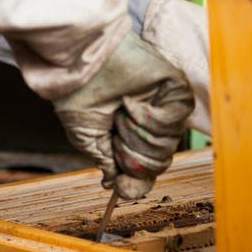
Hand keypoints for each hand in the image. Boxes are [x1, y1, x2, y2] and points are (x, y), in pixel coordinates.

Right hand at [53, 30, 194, 198]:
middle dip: (132, 155)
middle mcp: (151, 121)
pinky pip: (174, 121)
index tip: (121, 187)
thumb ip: (107, 162)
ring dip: (136, 133)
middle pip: (158, 161)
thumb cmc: (78, 94)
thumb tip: (114, 186)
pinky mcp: (174, 89)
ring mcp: (164, 105)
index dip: (136, 181)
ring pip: (166, 144)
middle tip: (114, 131)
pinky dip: (149, 119)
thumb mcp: (89, 138)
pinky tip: (131, 103)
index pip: (147, 167)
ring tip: (120, 111)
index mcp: (132, 132)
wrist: (77, 63)